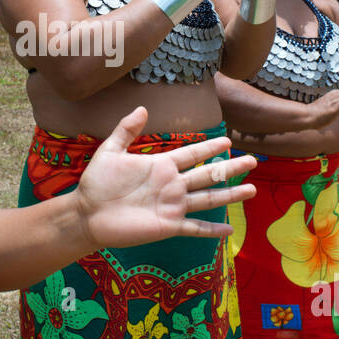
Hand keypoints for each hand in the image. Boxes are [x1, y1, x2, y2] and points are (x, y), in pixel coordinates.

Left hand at [73, 106, 257, 249]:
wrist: (87, 213)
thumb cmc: (96, 183)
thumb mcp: (110, 151)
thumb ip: (126, 130)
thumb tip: (142, 108)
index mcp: (161, 166)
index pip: (192, 154)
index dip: (210, 148)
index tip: (228, 141)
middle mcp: (172, 185)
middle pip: (207, 175)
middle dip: (230, 168)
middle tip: (252, 160)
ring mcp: (172, 206)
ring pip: (207, 199)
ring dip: (230, 195)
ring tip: (251, 189)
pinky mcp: (167, 226)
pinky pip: (194, 228)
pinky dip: (212, 230)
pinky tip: (229, 231)